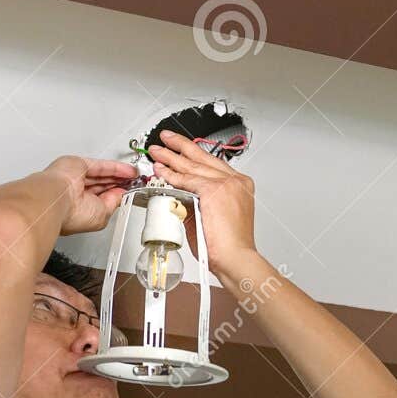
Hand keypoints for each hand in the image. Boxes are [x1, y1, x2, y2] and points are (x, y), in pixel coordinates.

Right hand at [44, 155, 137, 234]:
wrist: (56, 199)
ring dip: (119, 174)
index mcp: (79, 208)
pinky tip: (128, 170)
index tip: (129, 192)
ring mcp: (76, 178)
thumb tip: (121, 195)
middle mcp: (76, 193)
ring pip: (102, 174)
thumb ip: (112, 203)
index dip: (117, 194)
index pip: (101, 199)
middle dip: (119, 183)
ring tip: (134, 175)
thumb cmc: (71, 214)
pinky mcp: (78, 164)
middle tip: (134, 182)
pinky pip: (101, 166)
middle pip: (102, 185)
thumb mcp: (102, 215)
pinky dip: (116, 168)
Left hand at [145, 131, 256, 277]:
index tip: (182, 149)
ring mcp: (226, 184)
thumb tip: (178, 193)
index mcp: (239, 185)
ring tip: (157, 151)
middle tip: (166, 139)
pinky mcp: (214, 191)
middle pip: (202, 158)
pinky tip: (161, 170)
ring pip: (192, 167)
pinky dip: (172, 175)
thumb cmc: (228, 245)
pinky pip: (187, 180)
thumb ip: (197, 201)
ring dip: (171, 158)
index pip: (212, 163)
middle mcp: (235, 181)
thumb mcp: (213, 216)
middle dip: (181, 146)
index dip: (193, 154)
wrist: (236, 258)